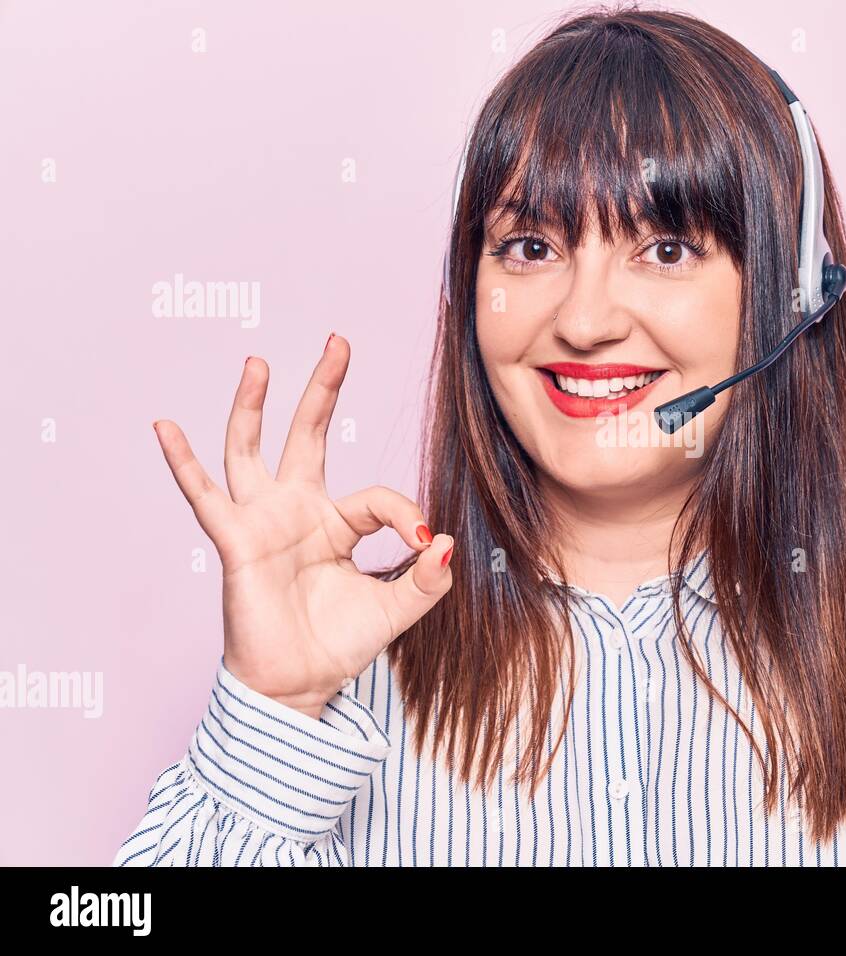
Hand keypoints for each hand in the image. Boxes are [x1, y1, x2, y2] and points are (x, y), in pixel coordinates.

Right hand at [151, 333, 454, 719]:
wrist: (299, 687)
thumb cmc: (340, 644)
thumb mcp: (398, 609)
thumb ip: (427, 579)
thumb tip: (446, 541)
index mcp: (338, 524)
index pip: (378, 497)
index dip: (406, 514)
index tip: (425, 541)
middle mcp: (298, 512)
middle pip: (309, 435)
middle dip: (323, 388)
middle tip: (339, 341)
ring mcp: (263, 522)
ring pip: (252, 450)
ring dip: (254, 406)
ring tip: (259, 363)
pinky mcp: (236, 542)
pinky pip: (204, 496)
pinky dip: (183, 462)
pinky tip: (165, 426)